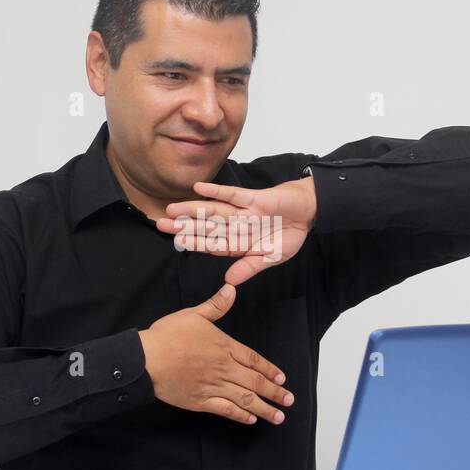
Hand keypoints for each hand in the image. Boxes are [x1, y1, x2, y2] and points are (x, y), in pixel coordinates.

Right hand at [137, 283, 294, 425]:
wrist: (146, 360)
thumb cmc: (167, 336)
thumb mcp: (193, 315)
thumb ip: (216, 305)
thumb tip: (231, 289)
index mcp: (224, 347)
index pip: (254, 360)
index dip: (270, 370)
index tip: (282, 379)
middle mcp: (223, 368)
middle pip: (255, 382)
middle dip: (275, 393)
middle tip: (289, 400)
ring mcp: (213, 386)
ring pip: (245, 399)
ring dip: (265, 409)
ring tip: (278, 416)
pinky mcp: (200, 401)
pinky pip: (226, 410)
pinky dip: (240, 416)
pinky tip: (250, 420)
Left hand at [156, 177, 317, 285]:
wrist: (309, 212)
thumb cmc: (291, 234)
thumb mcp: (273, 257)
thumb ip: (250, 267)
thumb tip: (229, 281)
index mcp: (241, 243)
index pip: (213, 244)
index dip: (195, 244)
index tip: (176, 243)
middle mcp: (238, 226)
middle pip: (207, 227)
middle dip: (185, 226)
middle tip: (160, 224)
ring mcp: (245, 211)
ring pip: (214, 211)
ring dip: (193, 210)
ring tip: (172, 209)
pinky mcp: (254, 198)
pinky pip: (232, 194)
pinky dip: (216, 191)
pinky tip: (198, 188)